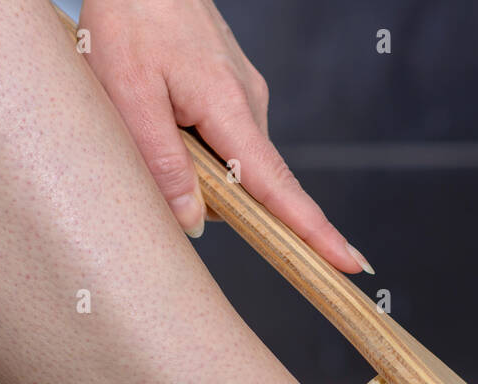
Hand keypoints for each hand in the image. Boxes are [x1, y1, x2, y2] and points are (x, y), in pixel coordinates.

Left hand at [78, 0, 372, 273]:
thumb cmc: (129, 20)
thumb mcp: (129, 96)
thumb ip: (162, 163)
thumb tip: (196, 224)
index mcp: (231, 108)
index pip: (280, 186)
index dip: (313, 231)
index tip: (349, 265)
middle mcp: (249, 103)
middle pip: (249, 184)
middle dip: (217, 200)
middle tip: (160, 166)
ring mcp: (244, 95)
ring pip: (230, 162)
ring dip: (195, 167)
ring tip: (148, 125)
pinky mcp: (230, 88)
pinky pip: (222, 139)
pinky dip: (196, 146)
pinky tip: (160, 117)